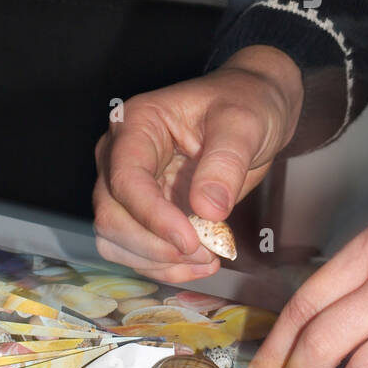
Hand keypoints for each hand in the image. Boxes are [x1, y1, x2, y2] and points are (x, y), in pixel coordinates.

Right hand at [92, 46, 302, 281]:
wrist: (256, 107)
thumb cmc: (246, 103)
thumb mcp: (244, 124)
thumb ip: (225, 163)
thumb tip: (206, 210)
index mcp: (137, 123)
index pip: (126, 179)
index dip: (153, 216)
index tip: (190, 242)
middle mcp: (120, 154)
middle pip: (112, 215)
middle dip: (155, 245)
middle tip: (206, 255)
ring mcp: (129, 185)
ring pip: (117, 240)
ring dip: (157, 262)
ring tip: (209, 260)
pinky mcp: (145, 209)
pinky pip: (137, 249)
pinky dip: (164, 265)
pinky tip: (202, 263)